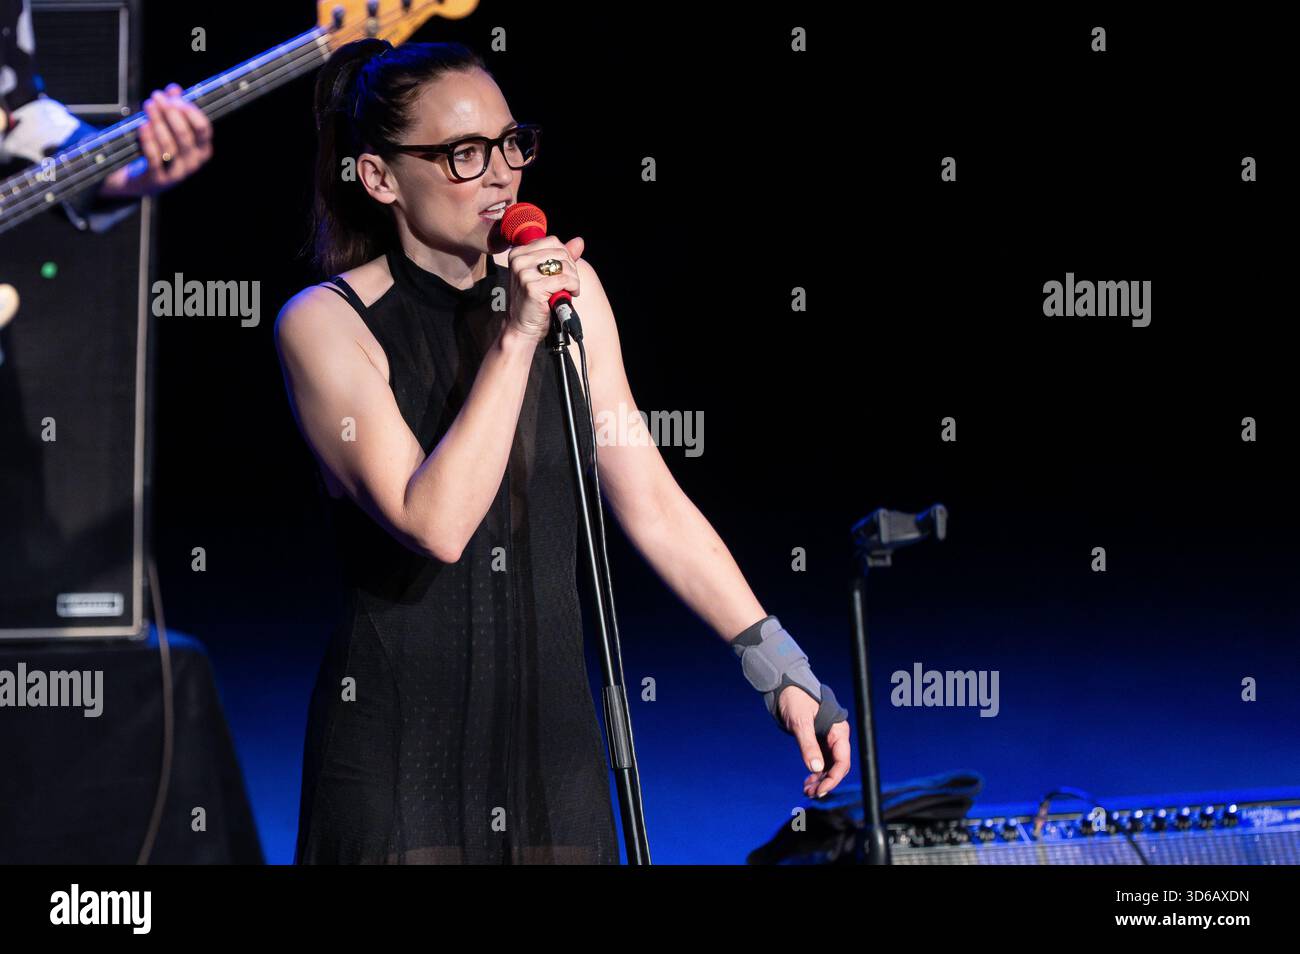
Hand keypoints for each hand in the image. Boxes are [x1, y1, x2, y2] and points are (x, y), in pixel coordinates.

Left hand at [100, 85, 213, 199]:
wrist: (145, 180)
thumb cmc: (161, 149)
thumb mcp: (170, 128)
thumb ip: (174, 108)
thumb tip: (174, 89)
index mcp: (202, 150)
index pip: (203, 129)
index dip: (190, 111)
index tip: (175, 98)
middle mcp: (193, 162)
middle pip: (184, 135)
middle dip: (169, 113)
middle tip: (156, 98)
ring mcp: (177, 172)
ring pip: (169, 145)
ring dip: (157, 122)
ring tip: (147, 106)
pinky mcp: (159, 179)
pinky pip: (154, 158)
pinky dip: (148, 141)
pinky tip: (142, 125)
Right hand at [504, 235, 583, 339]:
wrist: (522, 327)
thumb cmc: (535, 302)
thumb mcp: (547, 275)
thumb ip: (562, 256)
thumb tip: (580, 241)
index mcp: (519, 253)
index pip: (553, 241)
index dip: (566, 256)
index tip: (566, 272)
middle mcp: (518, 260)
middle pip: (560, 252)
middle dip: (571, 268)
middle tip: (570, 284)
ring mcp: (524, 273)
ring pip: (563, 265)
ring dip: (573, 279)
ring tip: (569, 290)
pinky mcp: (532, 287)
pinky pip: (563, 280)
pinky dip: (572, 287)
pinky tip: (570, 295)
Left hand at [777, 684, 850, 798]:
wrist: (784, 688)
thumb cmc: (794, 700)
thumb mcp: (800, 723)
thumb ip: (808, 745)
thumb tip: (816, 769)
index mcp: (838, 730)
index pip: (842, 761)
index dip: (833, 778)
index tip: (821, 791)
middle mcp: (836, 736)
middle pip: (838, 766)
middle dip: (826, 782)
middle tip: (811, 793)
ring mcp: (828, 739)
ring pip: (829, 765)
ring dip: (820, 779)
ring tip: (806, 790)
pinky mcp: (818, 740)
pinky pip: (821, 761)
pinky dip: (815, 772)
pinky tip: (807, 781)